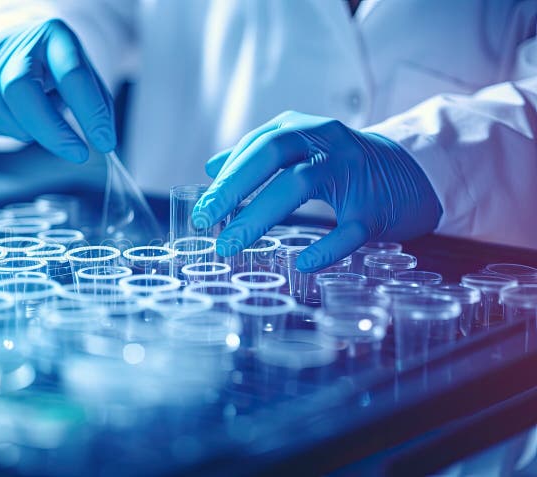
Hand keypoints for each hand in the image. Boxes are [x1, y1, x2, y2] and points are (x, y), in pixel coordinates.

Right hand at [0, 19, 115, 162]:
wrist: (14, 42)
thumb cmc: (53, 63)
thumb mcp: (83, 72)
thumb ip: (96, 104)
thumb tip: (104, 142)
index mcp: (51, 36)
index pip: (71, 74)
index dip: (89, 112)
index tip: (104, 142)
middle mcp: (14, 44)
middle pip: (20, 89)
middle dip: (51, 131)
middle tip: (77, 153)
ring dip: (30, 131)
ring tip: (45, 121)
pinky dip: (13, 129)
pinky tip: (24, 117)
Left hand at [192, 111, 441, 271]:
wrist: (414, 173)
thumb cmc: (346, 165)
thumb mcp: (301, 150)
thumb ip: (256, 155)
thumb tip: (211, 168)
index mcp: (302, 128)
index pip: (255, 146)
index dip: (225, 178)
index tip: (200, 209)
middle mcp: (325, 141)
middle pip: (271, 153)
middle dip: (233, 187)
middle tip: (204, 220)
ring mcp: (352, 171)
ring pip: (299, 184)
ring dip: (259, 215)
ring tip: (230, 244)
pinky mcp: (375, 206)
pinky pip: (348, 229)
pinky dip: (326, 247)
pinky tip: (304, 263)